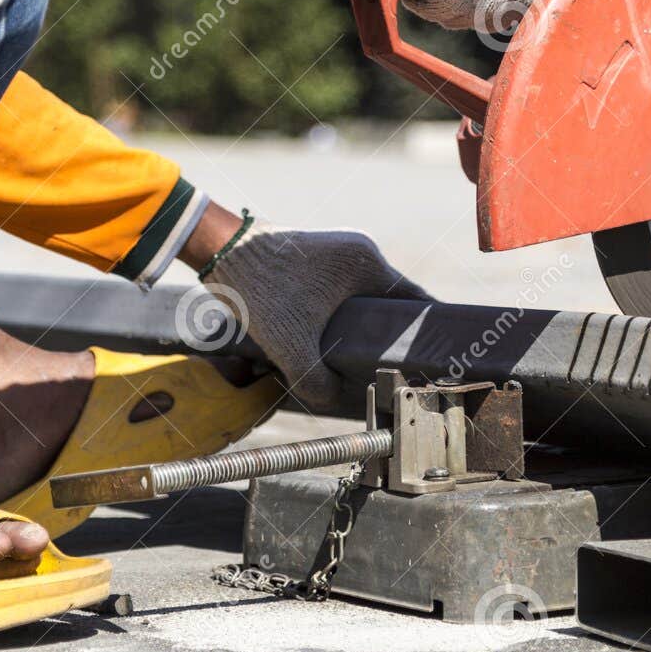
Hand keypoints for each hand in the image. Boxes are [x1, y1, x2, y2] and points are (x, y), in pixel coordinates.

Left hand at [206, 222, 428, 411]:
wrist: (220, 252)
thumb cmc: (259, 289)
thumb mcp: (290, 345)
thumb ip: (316, 381)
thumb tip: (334, 399)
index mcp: (366, 263)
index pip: (416, 301)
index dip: (423, 333)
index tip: (429, 358)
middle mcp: (359, 253)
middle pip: (389, 303)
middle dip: (386, 335)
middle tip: (385, 367)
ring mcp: (338, 253)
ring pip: (364, 299)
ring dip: (359, 326)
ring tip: (356, 357)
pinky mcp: (318, 260)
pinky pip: (342, 293)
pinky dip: (340, 314)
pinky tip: (330, 338)